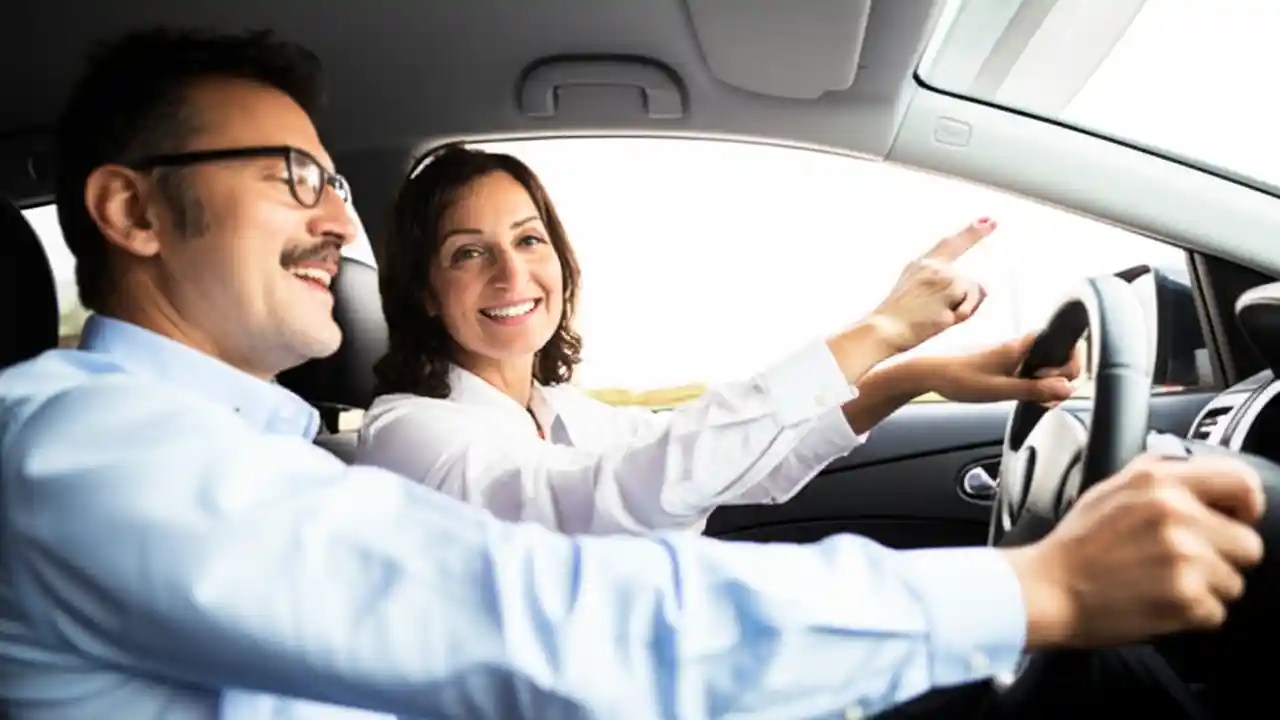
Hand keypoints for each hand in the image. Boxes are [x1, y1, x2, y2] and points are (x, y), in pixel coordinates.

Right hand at [864, 218, 994, 352]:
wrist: (885, 328)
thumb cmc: (898, 317)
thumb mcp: (914, 292)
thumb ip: (941, 285)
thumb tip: (977, 289)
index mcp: (922, 264)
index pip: (950, 244)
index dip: (972, 232)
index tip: (988, 221)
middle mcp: (934, 266)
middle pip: (968, 282)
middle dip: (964, 301)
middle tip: (935, 315)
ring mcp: (943, 276)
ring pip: (972, 293)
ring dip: (960, 309)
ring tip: (934, 316)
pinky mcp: (951, 289)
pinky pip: (971, 304)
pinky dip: (962, 314)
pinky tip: (940, 318)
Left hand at [928, 332, 1080, 403]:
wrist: (928, 371)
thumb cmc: (958, 377)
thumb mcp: (999, 389)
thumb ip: (1034, 389)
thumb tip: (1066, 388)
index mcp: (1022, 345)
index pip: (1066, 345)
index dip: (1069, 367)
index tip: (1056, 385)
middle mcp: (1020, 345)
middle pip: (1058, 357)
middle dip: (1061, 378)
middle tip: (1046, 397)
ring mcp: (1012, 353)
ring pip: (1043, 365)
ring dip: (1045, 383)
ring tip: (1034, 399)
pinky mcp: (1003, 362)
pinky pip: (1028, 369)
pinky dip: (1032, 383)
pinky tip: (1021, 395)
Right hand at [1007, 454, 1265, 649]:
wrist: (1047, 590)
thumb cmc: (1076, 545)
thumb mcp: (1111, 487)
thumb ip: (1159, 473)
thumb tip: (1199, 471)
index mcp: (1160, 482)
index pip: (1243, 482)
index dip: (1247, 505)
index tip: (1235, 519)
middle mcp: (1177, 515)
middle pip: (1249, 544)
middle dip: (1223, 558)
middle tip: (1186, 563)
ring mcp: (1184, 559)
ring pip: (1235, 583)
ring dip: (1206, 589)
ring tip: (1163, 583)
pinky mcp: (1185, 600)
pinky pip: (1217, 613)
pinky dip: (1192, 615)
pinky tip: (1158, 602)